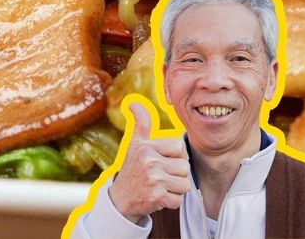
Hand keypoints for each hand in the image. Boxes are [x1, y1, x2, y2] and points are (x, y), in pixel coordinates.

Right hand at [108, 100, 191, 223]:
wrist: (120, 200)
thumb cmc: (133, 169)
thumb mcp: (135, 144)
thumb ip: (141, 123)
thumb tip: (133, 102)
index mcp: (146, 146)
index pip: (180, 147)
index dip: (175, 156)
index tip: (161, 161)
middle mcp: (149, 161)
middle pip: (185, 167)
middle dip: (176, 175)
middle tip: (160, 177)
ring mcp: (153, 179)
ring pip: (185, 184)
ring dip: (175, 189)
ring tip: (160, 187)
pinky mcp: (156, 197)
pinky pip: (179, 200)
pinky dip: (172, 202)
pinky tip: (159, 198)